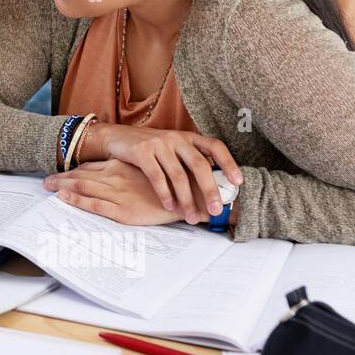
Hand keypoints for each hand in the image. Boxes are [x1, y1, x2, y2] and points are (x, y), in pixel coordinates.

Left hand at [45, 159, 198, 226]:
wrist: (191, 196)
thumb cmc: (170, 184)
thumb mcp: (146, 171)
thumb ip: (129, 171)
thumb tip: (112, 174)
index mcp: (121, 166)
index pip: (89, 168)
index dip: (71, 171)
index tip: (58, 175)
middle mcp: (116, 177)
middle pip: (81, 176)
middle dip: (60, 179)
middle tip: (44, 182)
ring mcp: (119, 193)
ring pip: (83, 187)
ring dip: (62, 187)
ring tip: (47, 188)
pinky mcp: (124, 210)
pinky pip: (95, 204)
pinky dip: (77, 200)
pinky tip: (63, 198)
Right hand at [86, 123, 241, 223]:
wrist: (117, 137)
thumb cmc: (150, 148)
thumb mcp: (172, 148)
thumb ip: (189, 161)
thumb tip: (214, 187)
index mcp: (188, 137)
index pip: (215, 146)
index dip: (229, 163)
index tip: (238, 182)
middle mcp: (176, 138)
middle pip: (199, 165)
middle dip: (209, 190)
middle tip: (216, 210)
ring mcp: (158, 144)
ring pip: (178, 175)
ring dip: (186, 199)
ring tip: (191, 216)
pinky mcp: (141, 152)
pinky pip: (157, 176)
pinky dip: (165, 194)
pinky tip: (169, 206)